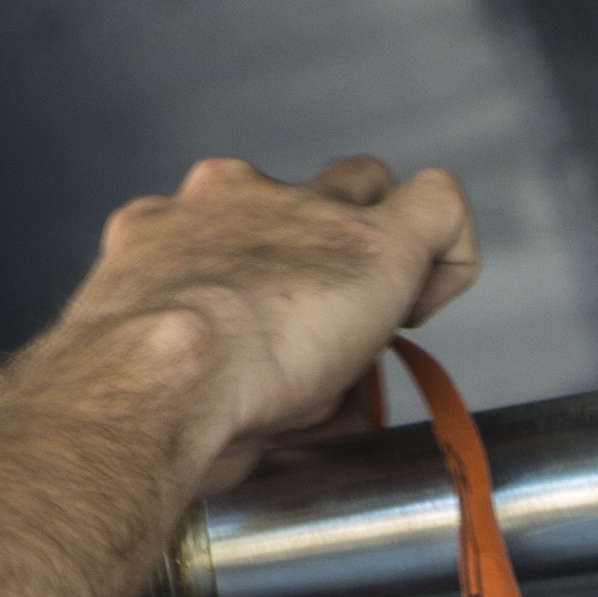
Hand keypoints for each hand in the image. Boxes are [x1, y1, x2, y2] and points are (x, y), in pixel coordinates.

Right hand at [60, 155, 481, 487]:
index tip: (272, 329)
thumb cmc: (148, 402)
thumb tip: (294, 411)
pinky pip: (439, 203)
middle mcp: (232, 198)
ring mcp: (305, 207)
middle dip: (321, 244)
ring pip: (364, 185)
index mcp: (174, 228)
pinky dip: (449, 251)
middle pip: (299, 192)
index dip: (265, 272)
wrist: (158, 378)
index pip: (232, 222)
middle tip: (327, 323)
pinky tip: (428, 303)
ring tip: (376, 317)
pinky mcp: (378, 237)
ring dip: (373, 240)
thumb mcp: (164, 367)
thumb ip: (219, 365)